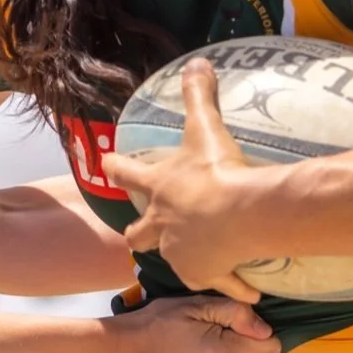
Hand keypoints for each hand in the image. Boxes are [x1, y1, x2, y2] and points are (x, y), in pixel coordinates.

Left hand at [102, 59, 273, 303]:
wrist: (239, 213)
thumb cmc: (215, 169)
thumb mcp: (204, 127)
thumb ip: (198, 95)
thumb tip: (198, 61)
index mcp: (157, 187)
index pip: (123, 173)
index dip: (113, 167)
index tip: (106, 164)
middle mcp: (160, 224)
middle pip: (136, 234)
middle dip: (137, 232)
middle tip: (142, 231)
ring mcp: (177, 253)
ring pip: (170, 260)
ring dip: (182, 258)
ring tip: (201, 258)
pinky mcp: (200, 274)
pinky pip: (215, 282)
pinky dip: (228, 284)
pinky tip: (247, 292)